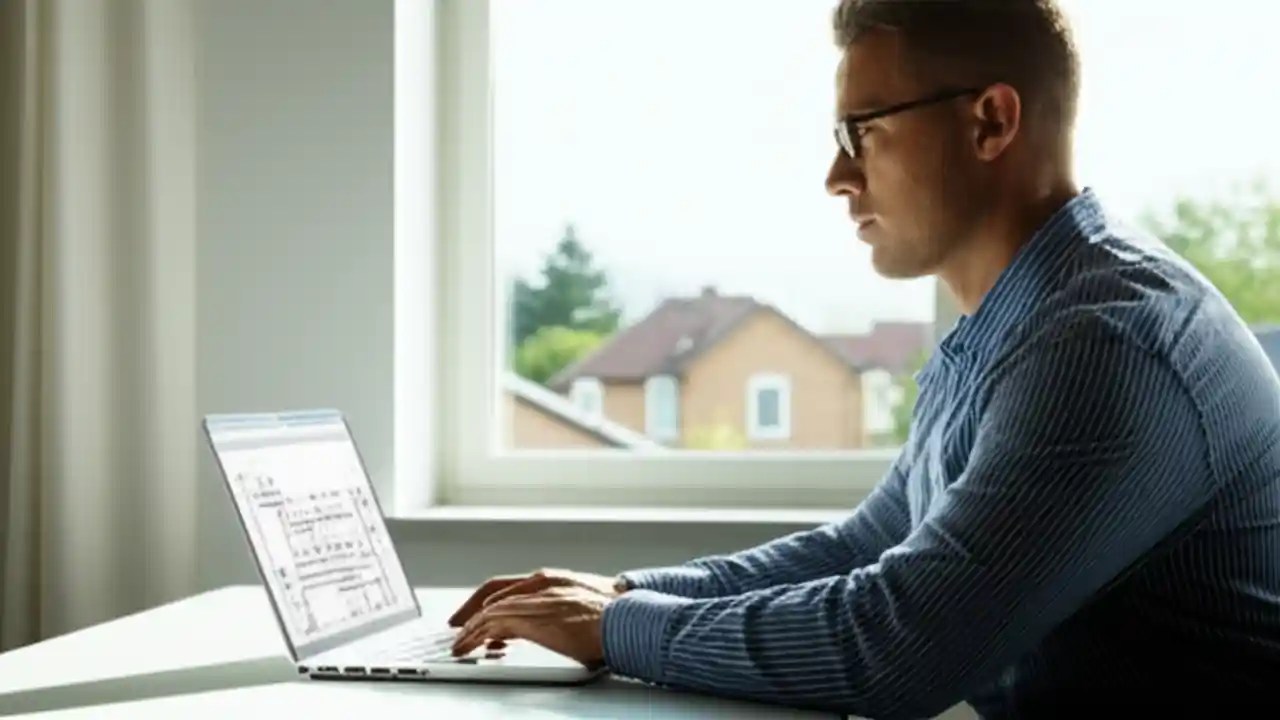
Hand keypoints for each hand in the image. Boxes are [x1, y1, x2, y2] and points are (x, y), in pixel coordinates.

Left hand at [451, 584, 611, 668]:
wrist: (626, 618)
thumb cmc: (616, 615)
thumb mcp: (585, 605)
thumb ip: (565, 610)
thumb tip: (559, 627)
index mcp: (553, 579)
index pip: (511, 585)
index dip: (490, 599)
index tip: (478, 611)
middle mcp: (539, 583)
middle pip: (493, 592)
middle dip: (471, 609)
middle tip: (458, 625)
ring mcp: (533, 599)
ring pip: (488, 610)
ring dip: (470, 628)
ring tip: (460, 643)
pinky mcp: (529, 617)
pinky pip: (491, 625)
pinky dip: (475, 635)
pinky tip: (469, 645)